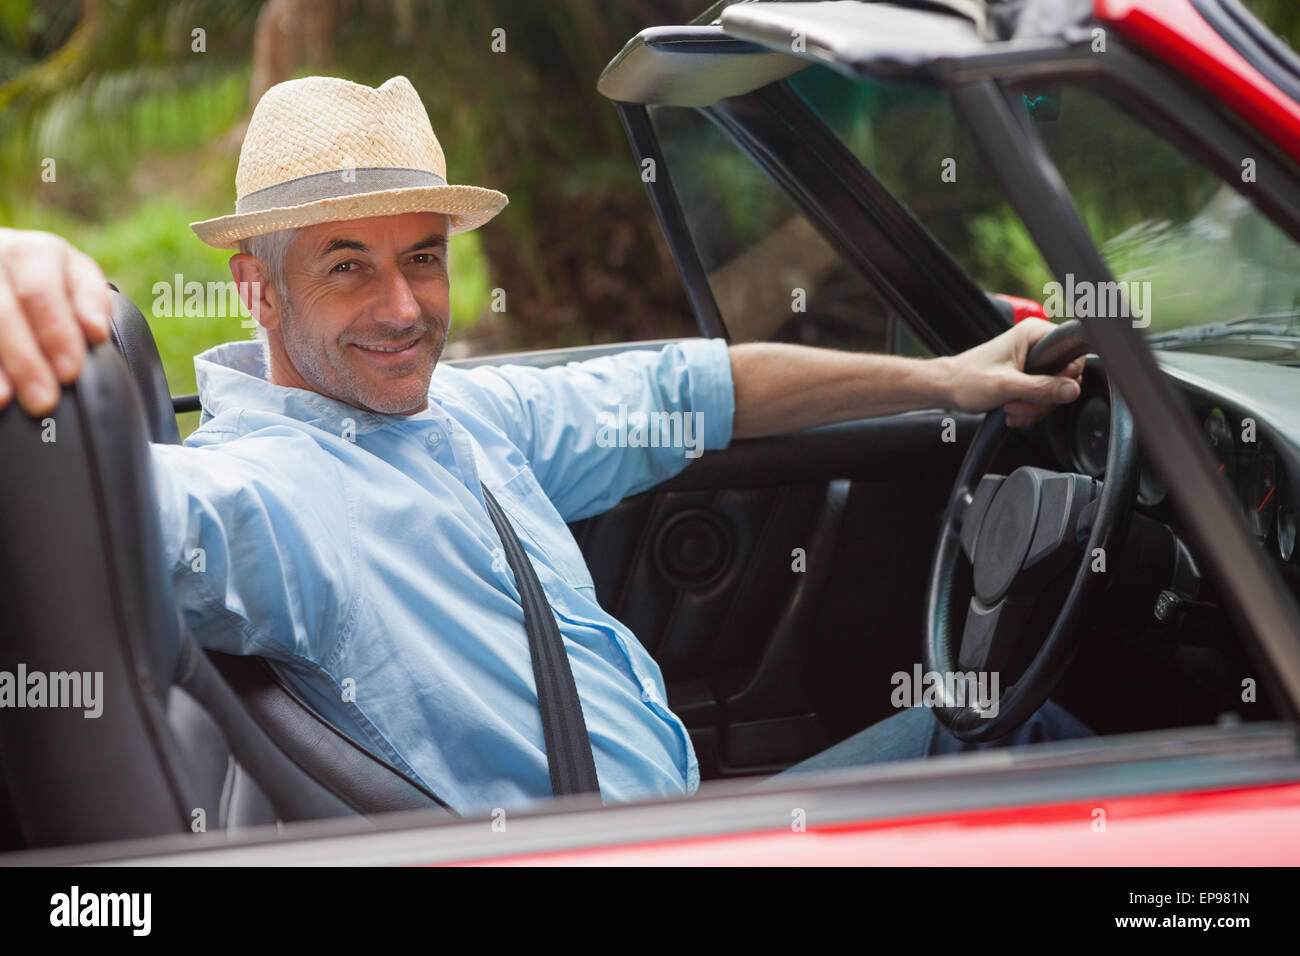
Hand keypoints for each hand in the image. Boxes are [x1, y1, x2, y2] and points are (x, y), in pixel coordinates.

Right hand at [0, 228, 112, 416]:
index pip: (43, 294)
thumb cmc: (51, 281)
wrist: (3, 266)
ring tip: (6, 398)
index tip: (70, 371)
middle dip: (26, 359)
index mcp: (37, 253)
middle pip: (5, 311)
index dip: (57, 333)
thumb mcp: (76, 281)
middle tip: (43, 399)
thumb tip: (95, 333)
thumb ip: (90, 304)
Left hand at [943, 318, 1084, 427]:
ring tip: (1010, 408)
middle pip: (1065, 377)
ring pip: (1054, 391)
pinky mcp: (1028, 376)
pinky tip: (1011, 411)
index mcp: (1034, 333)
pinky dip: (1029, 408)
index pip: (1073, 354)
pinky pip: (1042, 396)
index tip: (1044, 391)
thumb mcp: (1007, 386)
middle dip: (1042, 399)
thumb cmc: (967, 380)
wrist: (946, 388)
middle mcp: (1036, 343)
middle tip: (1017, 403)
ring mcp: (1033, 360)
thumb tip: (1072, 390)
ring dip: (1033, 407)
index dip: (1064, 378)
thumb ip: (1041, 388)